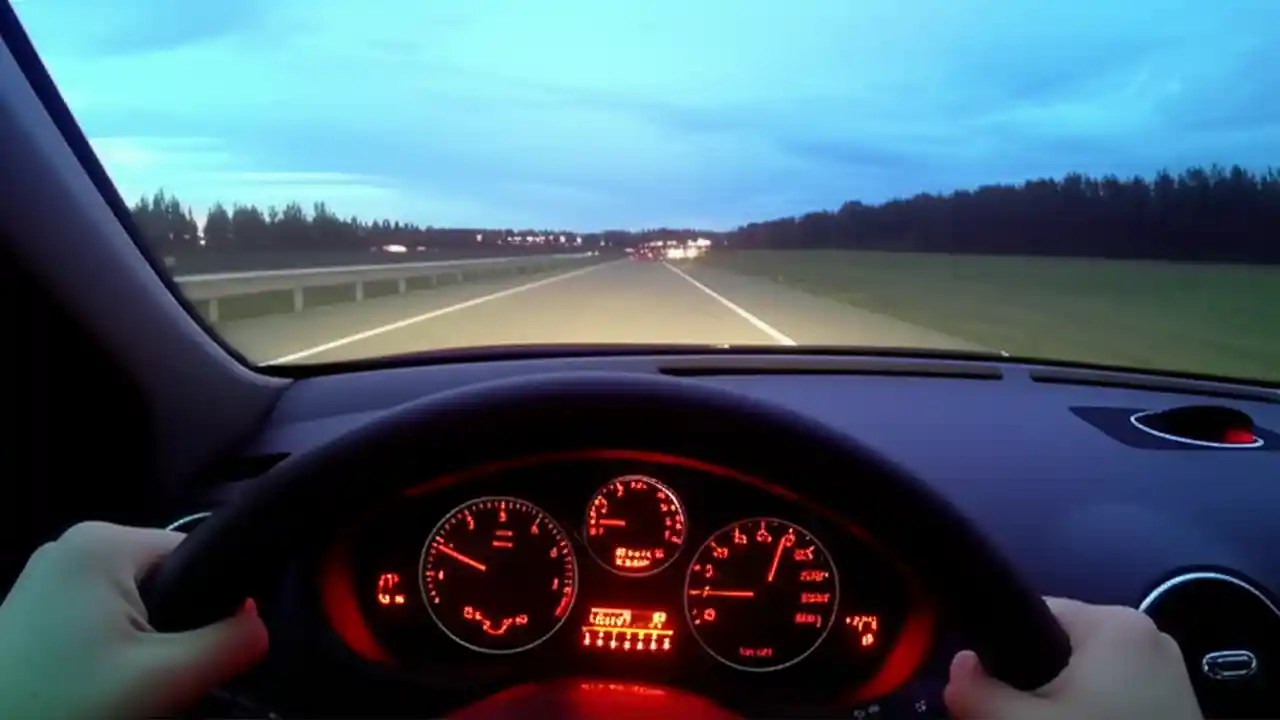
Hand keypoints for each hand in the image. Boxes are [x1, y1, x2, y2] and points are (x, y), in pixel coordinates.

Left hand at [0, 522, 268, 718]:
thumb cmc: (64, 704)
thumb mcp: (163, 679)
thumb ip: (229, 642)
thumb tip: (259, 624)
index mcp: (103, 541)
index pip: (196, 554)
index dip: (216, 603)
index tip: (204, 652)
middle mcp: (74, 544)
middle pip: (166, 580)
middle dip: (176, 628)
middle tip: (164, 678)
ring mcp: (48, 577)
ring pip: (135, 604)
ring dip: (146, 644)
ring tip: (132, 686)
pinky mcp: (33, 610)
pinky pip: (102, 619)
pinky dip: (114, 651)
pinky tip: (102, 687)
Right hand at [944, 597, 1200, 719]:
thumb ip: (980, 694)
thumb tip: (958, 667)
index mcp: (1114, 623)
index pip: (1035, 614)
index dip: (1004, 653)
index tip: (997, 693)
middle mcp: (1148, 634)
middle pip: (1060, 648)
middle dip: (1035, 683)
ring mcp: (1170, 671)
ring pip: (1088, 676)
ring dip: (1064, 703)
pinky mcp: (1179, 703)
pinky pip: (1117, 695)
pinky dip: (1095, 713)